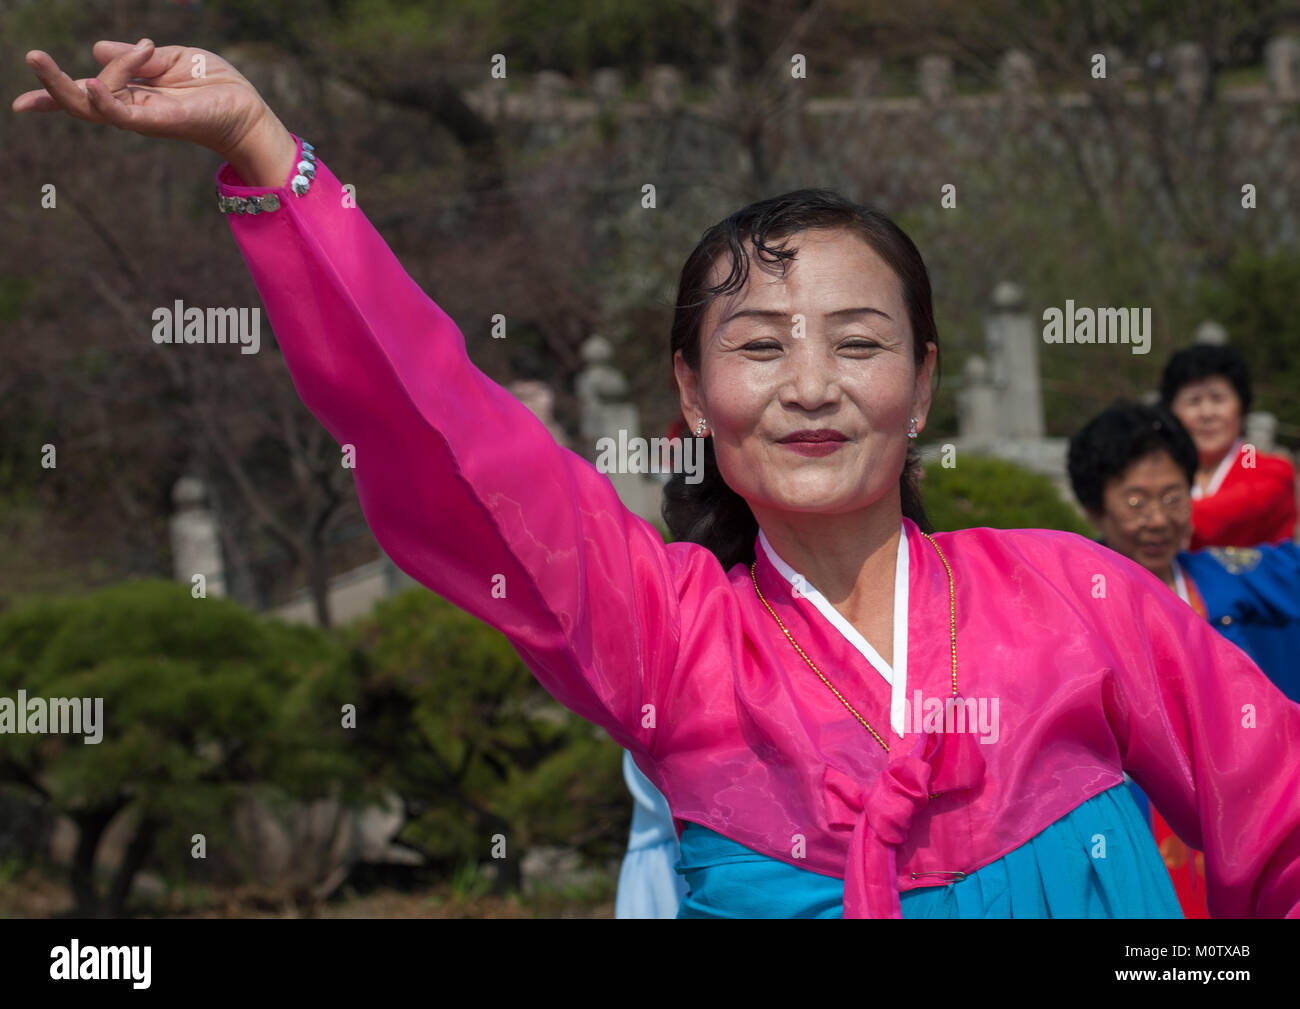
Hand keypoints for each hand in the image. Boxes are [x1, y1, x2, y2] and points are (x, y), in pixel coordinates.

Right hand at [12, 39, 296, 184]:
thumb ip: (134, 58)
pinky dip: (103, 99)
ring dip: (63, 85)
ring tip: (38, 59)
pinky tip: (89, 84)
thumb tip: (96, 50)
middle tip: (31, 56)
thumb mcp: (170, 59)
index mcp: (133, 93)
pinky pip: (121, 113)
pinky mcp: (157, 122)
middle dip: (51, 83)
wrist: (246, 108)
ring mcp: (142, 117)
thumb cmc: (214, 85)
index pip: (87, 91)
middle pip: (81, 101)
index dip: (56, 87)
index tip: (28, 80)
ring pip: (91, 106)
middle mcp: (132, 108)